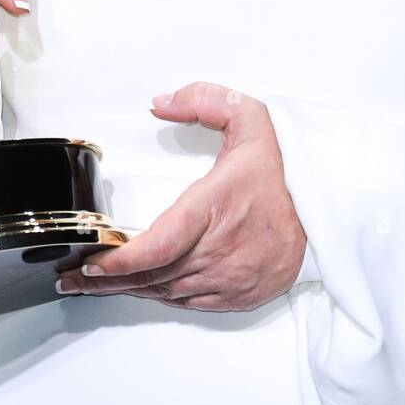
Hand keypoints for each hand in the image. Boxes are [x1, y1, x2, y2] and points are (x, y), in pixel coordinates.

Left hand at [55, 81, 307, 309]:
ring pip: (169, 293)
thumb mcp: (247, 114)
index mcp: (215, 207)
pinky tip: (143, 290)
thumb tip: (158, 103)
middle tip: (71, 279)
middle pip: (152, 276)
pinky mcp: (244, 293)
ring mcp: (234, 276)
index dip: (117, 262)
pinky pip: (193, 303)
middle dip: (107, 280)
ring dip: (130, 291)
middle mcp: (222, 249)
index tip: (87, 262)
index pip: (157, 247)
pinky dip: (164, 297)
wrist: (333, 201)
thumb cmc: (286, 163)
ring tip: (95, 286)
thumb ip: (201, 101)